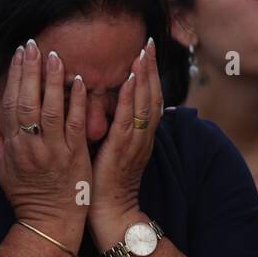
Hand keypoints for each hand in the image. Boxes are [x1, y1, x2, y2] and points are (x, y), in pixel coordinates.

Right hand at [0, 39, 90, 247]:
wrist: (51, 219)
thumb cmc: (27, 192)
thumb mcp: (1, 166)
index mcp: (13, 146)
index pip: (9, 104)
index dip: (13, 78)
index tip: (17, 54)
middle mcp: (32, 145)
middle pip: (27, 102)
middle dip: (29, 71)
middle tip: (33, 45)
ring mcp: (55, 149)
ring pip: (52, 109)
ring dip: (53, 81)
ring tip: (55, 56)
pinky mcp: (76, 154)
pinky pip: (77, 124)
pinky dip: (78, 102)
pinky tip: (80, 83)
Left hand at [89, 38, 162, 239]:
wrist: (111, 213)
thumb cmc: (106, 185)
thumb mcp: (113, 153)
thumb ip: (114, 131)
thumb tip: (106, 111)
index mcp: (140, 136)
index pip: (148, 99)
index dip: (149, 76)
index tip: (145, 53)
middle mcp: (142, 136)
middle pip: (151, 95)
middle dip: (151, 69)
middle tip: (149, 43)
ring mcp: (135, 141)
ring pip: (144, 102)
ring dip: (145, 76)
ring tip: (143, 52)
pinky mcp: (123, 148)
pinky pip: (129, 117)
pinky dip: (132, 97)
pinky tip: (131, 79)